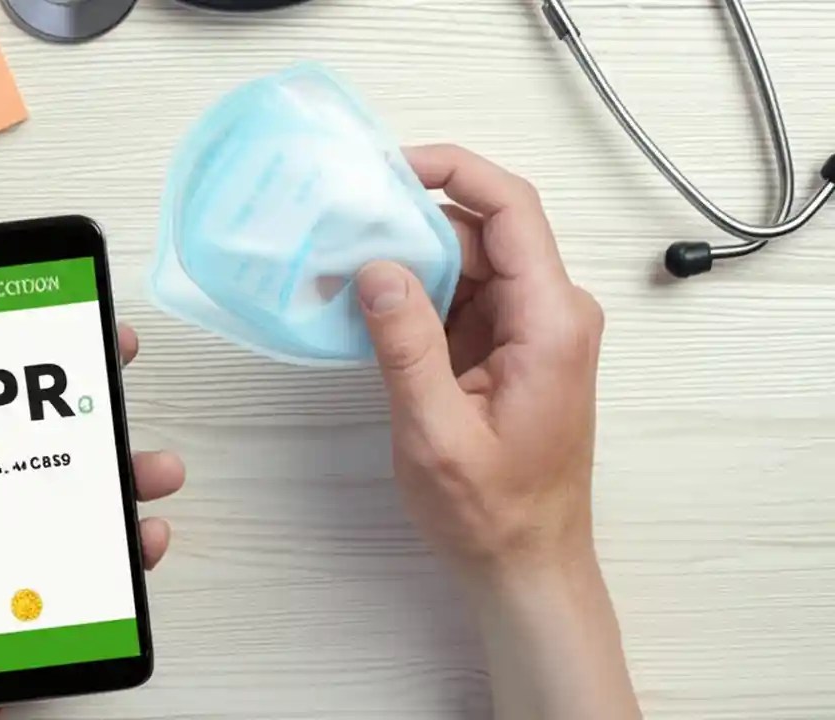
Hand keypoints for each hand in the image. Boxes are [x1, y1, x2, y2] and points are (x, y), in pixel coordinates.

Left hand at [0, 325, 184, 719]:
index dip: (2, 363)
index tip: (39, 328)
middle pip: (31, 440)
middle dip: (82, 400)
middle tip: (117, 364)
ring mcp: (2, 551)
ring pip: (72, 495)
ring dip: (121, 472)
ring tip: (151, 466)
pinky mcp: (32, 595)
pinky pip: (89, 561)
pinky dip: (125, 546)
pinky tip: (140, 536)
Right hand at [356, 145, 639, 718]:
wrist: (526, 566)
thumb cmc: (491, 513)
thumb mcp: (436, 433)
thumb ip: (407, 346)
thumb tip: (376, 268)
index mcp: (549, 322)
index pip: (511, 210)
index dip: (452, 171)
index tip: (389, 166)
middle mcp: (551, 314)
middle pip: (481, 233)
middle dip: (411, 224)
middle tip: (340, 229)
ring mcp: (531, 331)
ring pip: (468, 264)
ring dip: (408, 263)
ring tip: (341, 270)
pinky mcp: (508, 350)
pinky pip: (462, 300)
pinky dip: (416, 298)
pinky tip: (367, 308)